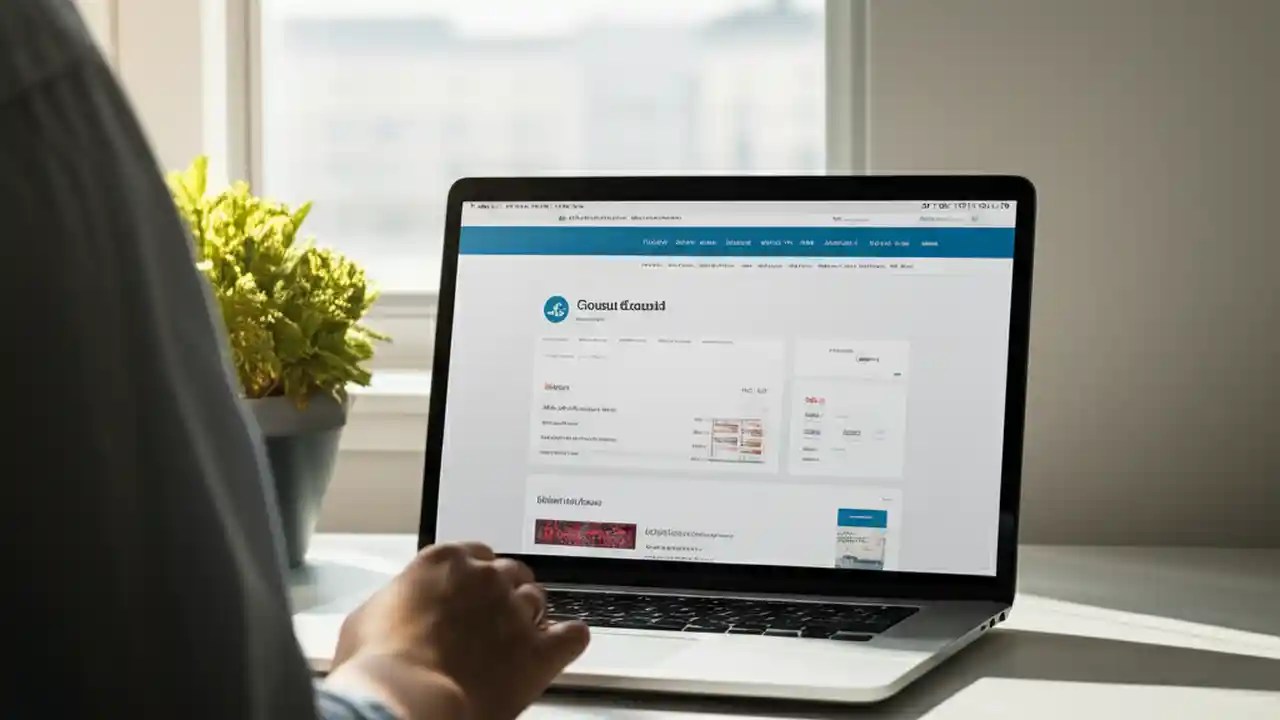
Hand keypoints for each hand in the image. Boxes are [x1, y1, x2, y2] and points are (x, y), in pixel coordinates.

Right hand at [326, 542, 589, 719]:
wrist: (405, 698)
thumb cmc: (378, 665)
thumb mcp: (367, 616)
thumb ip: (399, 597)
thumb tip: (402, 605)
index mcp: (444, 561)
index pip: (476, 553)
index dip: (474, 577)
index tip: (470, 594)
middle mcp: (486, 577)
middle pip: (511, 573)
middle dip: (505, 594)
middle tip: (493, 621)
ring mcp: (515, 611)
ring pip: (538, 601)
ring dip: (530, 618)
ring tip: (516, 642)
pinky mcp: (539, 649)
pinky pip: (573, 635)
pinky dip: (568, 640)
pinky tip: (560, 647)